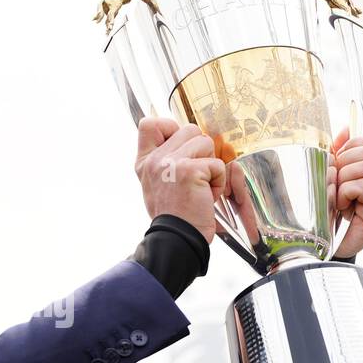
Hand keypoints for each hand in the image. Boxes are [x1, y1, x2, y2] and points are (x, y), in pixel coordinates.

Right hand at [134, 117, 225, 243]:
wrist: (177, 239)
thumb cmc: (174, 216)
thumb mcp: (157, 184)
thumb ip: (165, 160)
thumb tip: (189, 139)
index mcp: (145, 162)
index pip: (150, 124)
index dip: (170, 128)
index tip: (180, 150)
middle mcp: (154, 159)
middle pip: (189, 130)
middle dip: (200, 152)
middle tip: (195, 177)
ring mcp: (170, 163)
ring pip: (205, 142)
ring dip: (211, 166)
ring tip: (201, 188)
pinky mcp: (189, 170)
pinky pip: (217, 164)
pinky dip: (218, 182)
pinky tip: (207, 197)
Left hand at [327, 127, 362, 259]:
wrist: (327, 249)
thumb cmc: (329, 214)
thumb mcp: (333, 178)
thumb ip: (340, 154)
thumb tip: (346, 127)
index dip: (354, 145)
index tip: (337, 160)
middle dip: (347, 160)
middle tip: (336, 181)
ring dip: (345, 177)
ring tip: (339, 196)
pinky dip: (345, 192)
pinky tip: (341, 207)